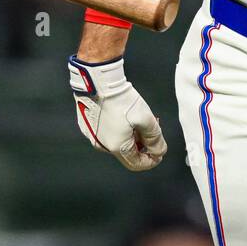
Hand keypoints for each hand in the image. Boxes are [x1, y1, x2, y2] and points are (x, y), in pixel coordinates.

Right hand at [68, 55, 167, 170]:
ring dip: (131, 136)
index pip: (136, 164)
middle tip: (152, 131)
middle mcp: (102, 145)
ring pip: (117, 142)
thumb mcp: (146, 118)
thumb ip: (155, 138)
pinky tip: (125, 116)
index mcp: (116, 147)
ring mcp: (93, 135)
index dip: (151, 160)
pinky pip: (107, 133)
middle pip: (127, 153)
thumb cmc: (120, 99)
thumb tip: (159, 151)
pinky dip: (119, 129)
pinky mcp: (87, 125)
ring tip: (140, 121)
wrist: (98, 81)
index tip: (159, 151)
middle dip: (142, 145)